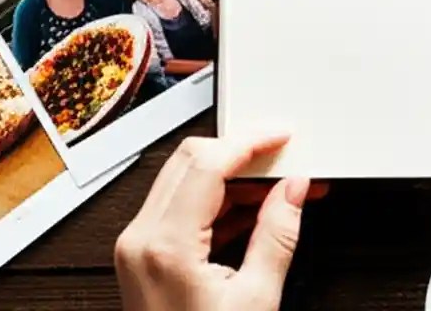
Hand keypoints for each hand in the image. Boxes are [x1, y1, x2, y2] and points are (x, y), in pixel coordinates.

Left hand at [114, 134, 325, 310]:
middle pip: (190, 160)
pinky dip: (217, 200)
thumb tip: (293, 191)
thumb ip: (277, 235)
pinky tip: (254, 210)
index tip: (281, 136)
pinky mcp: (142, 256)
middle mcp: (141, 239)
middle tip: (284, 158)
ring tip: (278, 188)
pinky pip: (179, 206)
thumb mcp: (256, 299)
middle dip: (242, 152)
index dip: (250, 141)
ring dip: (232, 176)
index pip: (208, 162)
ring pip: (184, 179)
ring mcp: (137, 246)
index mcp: (166, 245)